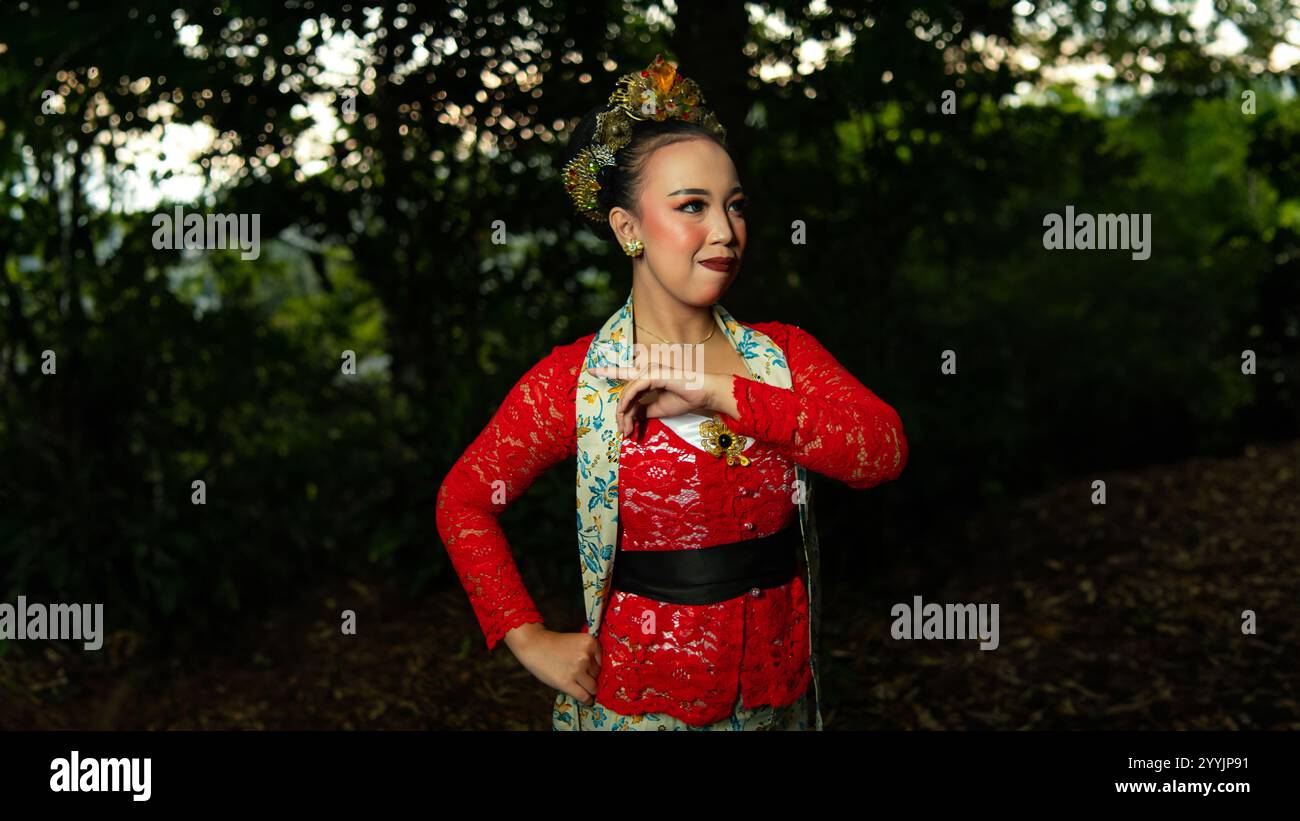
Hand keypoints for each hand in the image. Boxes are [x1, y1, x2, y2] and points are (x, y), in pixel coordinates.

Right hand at [505, 623, 602, 706]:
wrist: (534, 645)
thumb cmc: (554, 645)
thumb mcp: (576, 643)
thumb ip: (588, 655)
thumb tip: (598, 678)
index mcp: (590, 642)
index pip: (601, 662)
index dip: (594, 668)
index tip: (589, 672)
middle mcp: (586, 655)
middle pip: (597, 674)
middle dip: (590, 678)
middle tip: (581, 679)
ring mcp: (577, 669)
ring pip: (592, 687)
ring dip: (588, 690)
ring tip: (583, 690)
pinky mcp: (567, 682)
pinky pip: (584, 696)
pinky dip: (587, 700)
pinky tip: (587, 701)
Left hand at [587, 366, 726, 437]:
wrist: (702, 396)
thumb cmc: (684, 400)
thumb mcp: (658, 409)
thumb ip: (643, 410)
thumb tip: (630, 417)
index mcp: (647, 378)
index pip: (624, 375)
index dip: (608, 371)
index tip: (593, 371)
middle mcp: (646, 371)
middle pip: (624, 392)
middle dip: (620, 413)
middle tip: (622, 431)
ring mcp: (649, 371)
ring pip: (627, 393)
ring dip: (624, 413)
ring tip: (626, 429)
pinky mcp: (653, 375)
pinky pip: (634, 389)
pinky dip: (627, 401)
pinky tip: (625, 412)